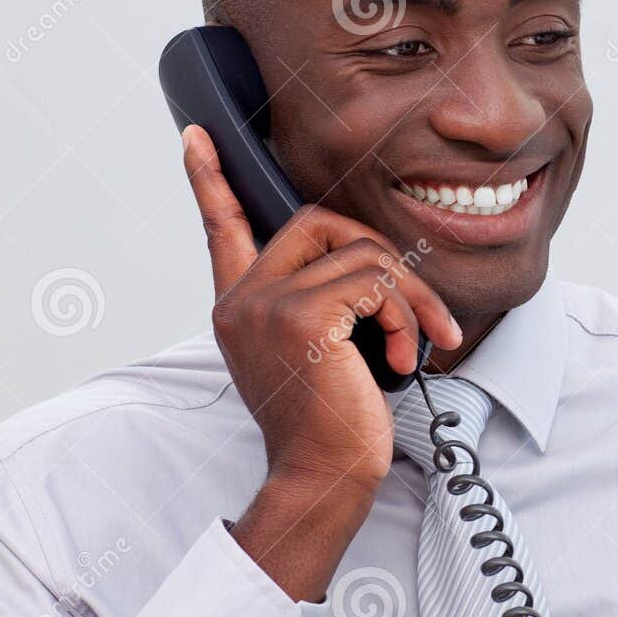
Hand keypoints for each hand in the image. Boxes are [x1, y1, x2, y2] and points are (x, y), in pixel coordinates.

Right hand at [184, 124, 460, 596]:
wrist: (325, 480)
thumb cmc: (331, 429)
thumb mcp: (314, 358)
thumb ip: (317, 308)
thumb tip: (365, 268)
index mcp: (239, 308)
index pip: (221, 231)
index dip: (211, 181)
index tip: (198, 137)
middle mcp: (243, 301)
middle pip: (318, 222)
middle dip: (378, 253)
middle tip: (410, 308)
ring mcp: (268, 306)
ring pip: (361, 255)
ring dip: (409, 299)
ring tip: (418, 345)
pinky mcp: (303, 318)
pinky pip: (375, 283)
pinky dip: (405, 317)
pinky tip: (404, 357)